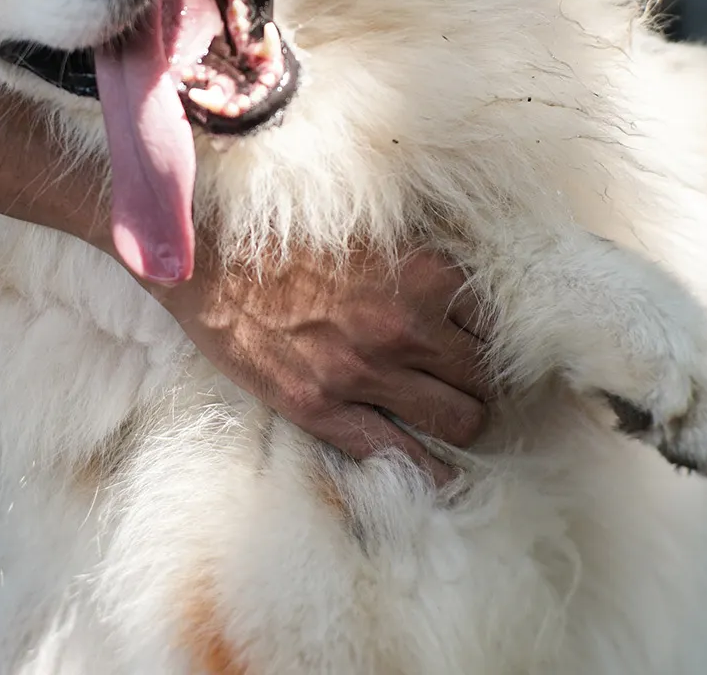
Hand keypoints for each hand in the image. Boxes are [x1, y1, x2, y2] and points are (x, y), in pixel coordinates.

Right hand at [144, 239, 492, 484]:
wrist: (209, 259)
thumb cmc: (286, 237)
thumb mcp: (370, 233)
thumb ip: (419, 265)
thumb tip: (461, 294)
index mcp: (423, 275)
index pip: (496, 321)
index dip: (490, 336)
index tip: (482, 345)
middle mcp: (405, 327)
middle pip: (486, 376)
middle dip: (483, 383)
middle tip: (471, 386)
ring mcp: (366, 372)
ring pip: (461, 420)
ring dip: (464, 421)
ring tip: (455, 421)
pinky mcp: (324, 408)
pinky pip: (400, 455)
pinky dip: (428, 470)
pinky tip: (438, 474)